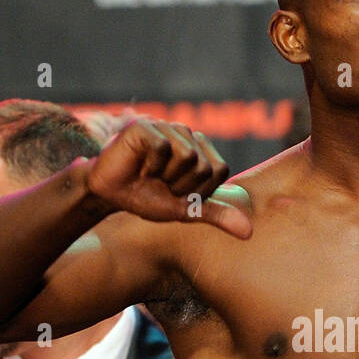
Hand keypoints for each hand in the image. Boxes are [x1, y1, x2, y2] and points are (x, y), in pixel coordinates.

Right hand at [82, 117, 252, 238]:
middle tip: (160, 184)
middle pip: (204, 167)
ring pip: (186, 157)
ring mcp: (167, 127)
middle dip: (181, 187)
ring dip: (165, 177)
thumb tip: (249, 232)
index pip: (219, 171)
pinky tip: (138, 166)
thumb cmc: (146, 199)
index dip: (198, 191)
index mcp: (201, 151)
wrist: (108, 195)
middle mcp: (187, 134)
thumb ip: (217, 215)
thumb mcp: (186, 211)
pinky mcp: (146, 126)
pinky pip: (163, 149)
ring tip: (149, 175)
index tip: (177, 193)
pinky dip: (150, 166)